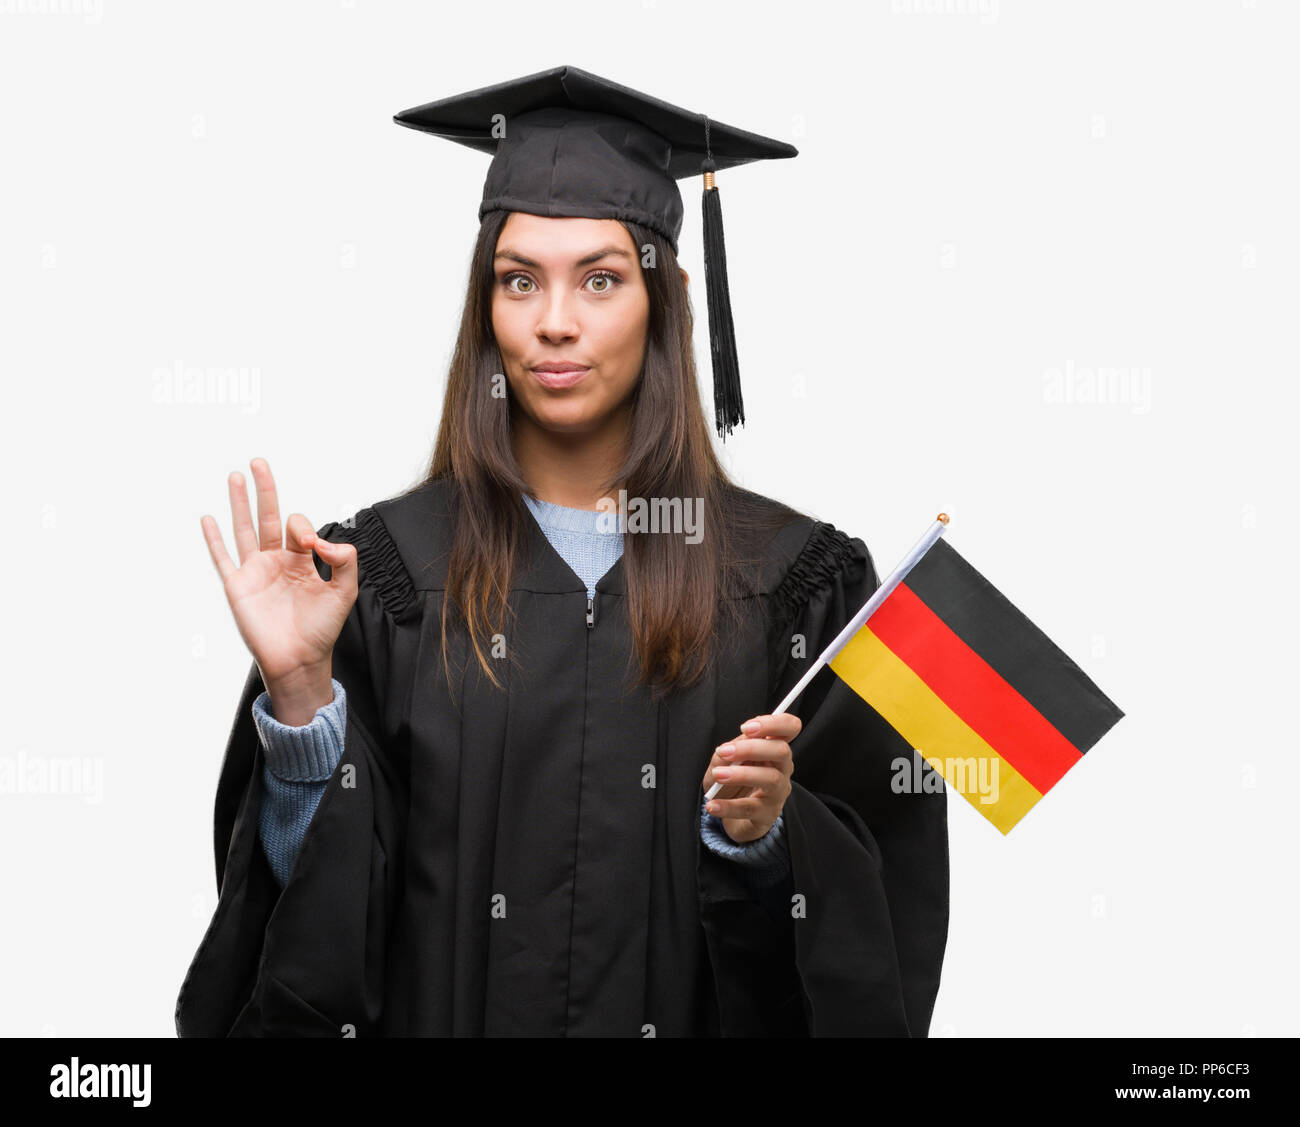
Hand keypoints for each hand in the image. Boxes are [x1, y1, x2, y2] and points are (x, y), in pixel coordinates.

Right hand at [200, 458, 356, 700]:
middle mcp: (276, 562)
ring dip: (239, 503)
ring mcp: (255, 572)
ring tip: (235, 476)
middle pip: (268, 518)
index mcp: (302, 560)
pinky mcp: (237, 587)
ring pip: (244, 530)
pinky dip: (215, 539)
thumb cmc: (322, 629)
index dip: (305, 527)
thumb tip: (323, 541)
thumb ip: (344, 561)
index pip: (298, 528)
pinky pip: (223, 559)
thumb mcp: (344, 592)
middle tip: (258, 462)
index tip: (312, 546)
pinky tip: (208, 519)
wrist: (300, 660)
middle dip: (265, 490)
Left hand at [700, 713, 799, 844]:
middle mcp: (782, 768)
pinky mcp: (767, 815)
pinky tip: (712, 805)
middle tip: (724, 751)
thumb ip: (729, 750)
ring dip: (741, 774)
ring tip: (717, 775)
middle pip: (782, 751)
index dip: (774, 723)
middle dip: (752, 748)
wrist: (729, 814)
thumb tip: (728, 749)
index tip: (746, 728)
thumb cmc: (731, 780)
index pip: (790, 727)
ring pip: (771, 778)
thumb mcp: (725, 761)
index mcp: (774, 748)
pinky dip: (728, 806)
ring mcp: (777, 793)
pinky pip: (750, 808)